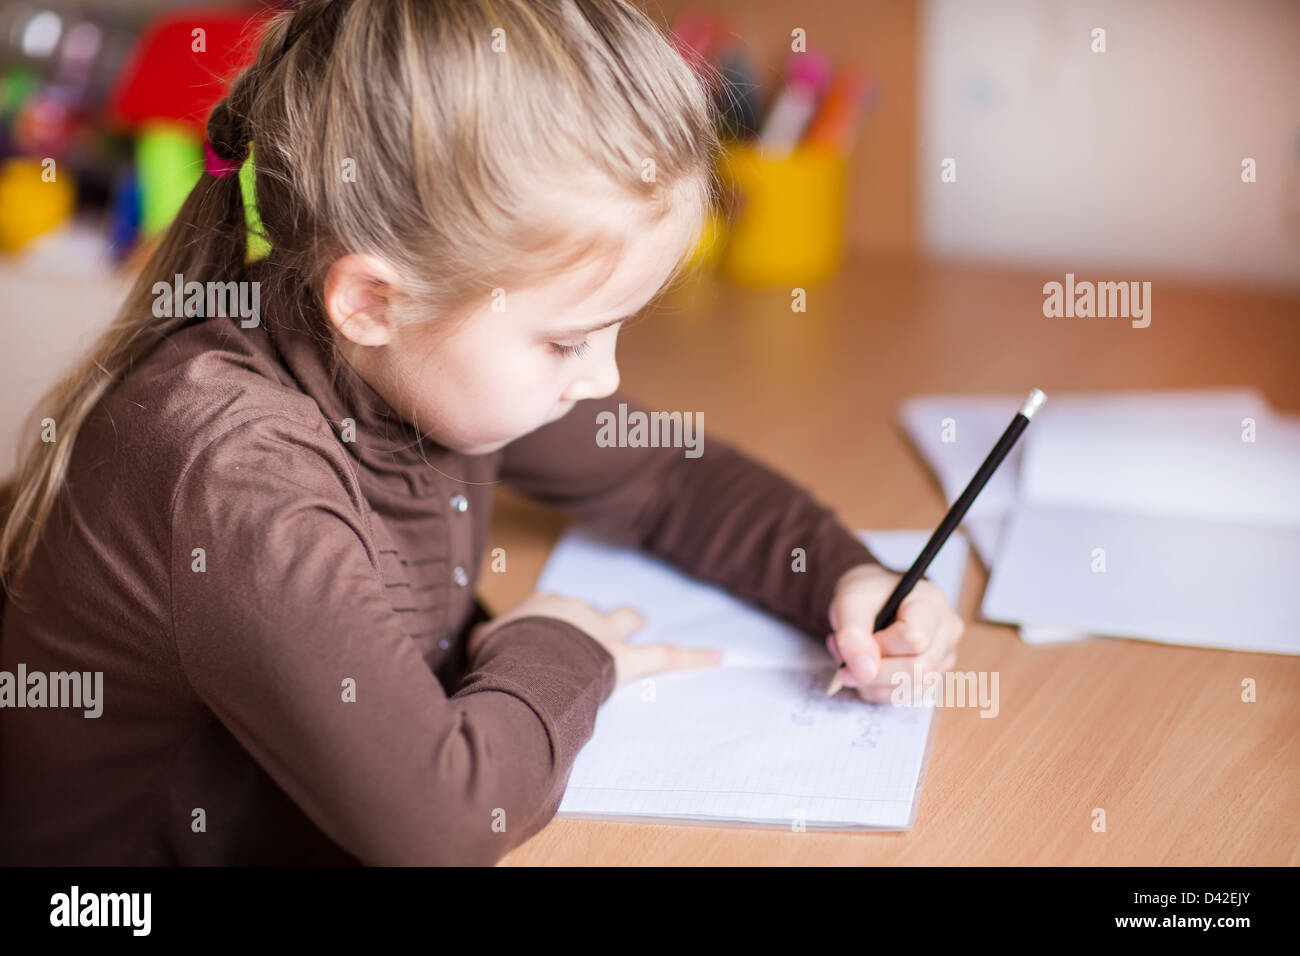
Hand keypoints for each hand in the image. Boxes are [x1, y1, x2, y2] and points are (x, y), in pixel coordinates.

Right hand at [467, 592, 723, 689]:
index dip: (547, 627)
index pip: (548, 611)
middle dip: (594, 618)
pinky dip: (693, 656)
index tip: (538, 640)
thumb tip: (474, 652)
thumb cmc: (501, 656)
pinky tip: (719, 656)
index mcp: (542, 608)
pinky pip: (666, 656)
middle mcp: (576, 613)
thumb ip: (482, 646)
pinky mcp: (627, 660)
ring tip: (642, 627)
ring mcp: (603, 634)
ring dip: (631, 623)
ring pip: (624, 619)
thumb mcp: (479, 647)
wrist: (527, 661)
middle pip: (589, 609)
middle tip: (593, 630)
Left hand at [825, 564, 963, 702]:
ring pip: (912, 688)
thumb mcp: (849, 602)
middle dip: (874, 671)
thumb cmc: (866, 595)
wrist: (872, 600)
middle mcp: (948, 631)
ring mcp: (944, 656)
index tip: (859, 636)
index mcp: (932, 603)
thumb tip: (865, 673)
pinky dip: (878, 689)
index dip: (880, 646)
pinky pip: (906, 697)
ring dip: (872, 683)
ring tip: (854, 658)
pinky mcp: (934, 676)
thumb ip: (852, 634)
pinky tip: (866, 669)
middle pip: (918, 669)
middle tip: (845, 654)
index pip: (914, 639)